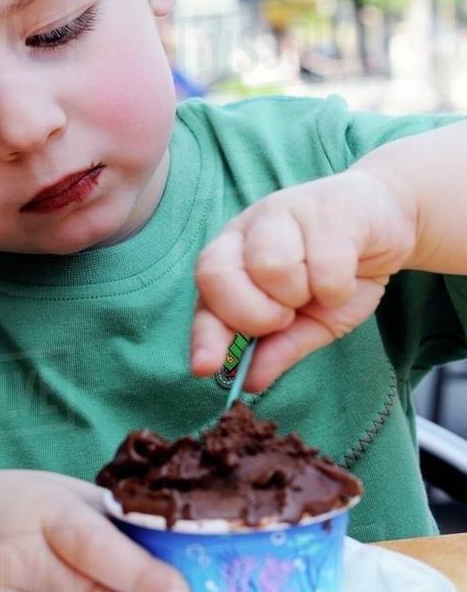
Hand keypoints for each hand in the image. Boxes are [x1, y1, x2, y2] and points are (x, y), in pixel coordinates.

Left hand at [190, 168, 415, 390]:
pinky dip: (340, 287)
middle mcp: (247, 229)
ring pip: (270, 268)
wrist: (388, 222)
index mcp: (232, 256)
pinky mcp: (325, 208)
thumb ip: (278, 348)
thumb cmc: (339, 272)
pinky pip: (325, 267)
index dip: (204, 332)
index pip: (203, 293)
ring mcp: (282, 212)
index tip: (206, 367)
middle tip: (288, 314)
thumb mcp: (308, 322)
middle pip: (218, 275)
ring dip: (303, 295)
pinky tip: (348, 271)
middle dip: (255, 314)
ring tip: (320, 287)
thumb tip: (249, 382)